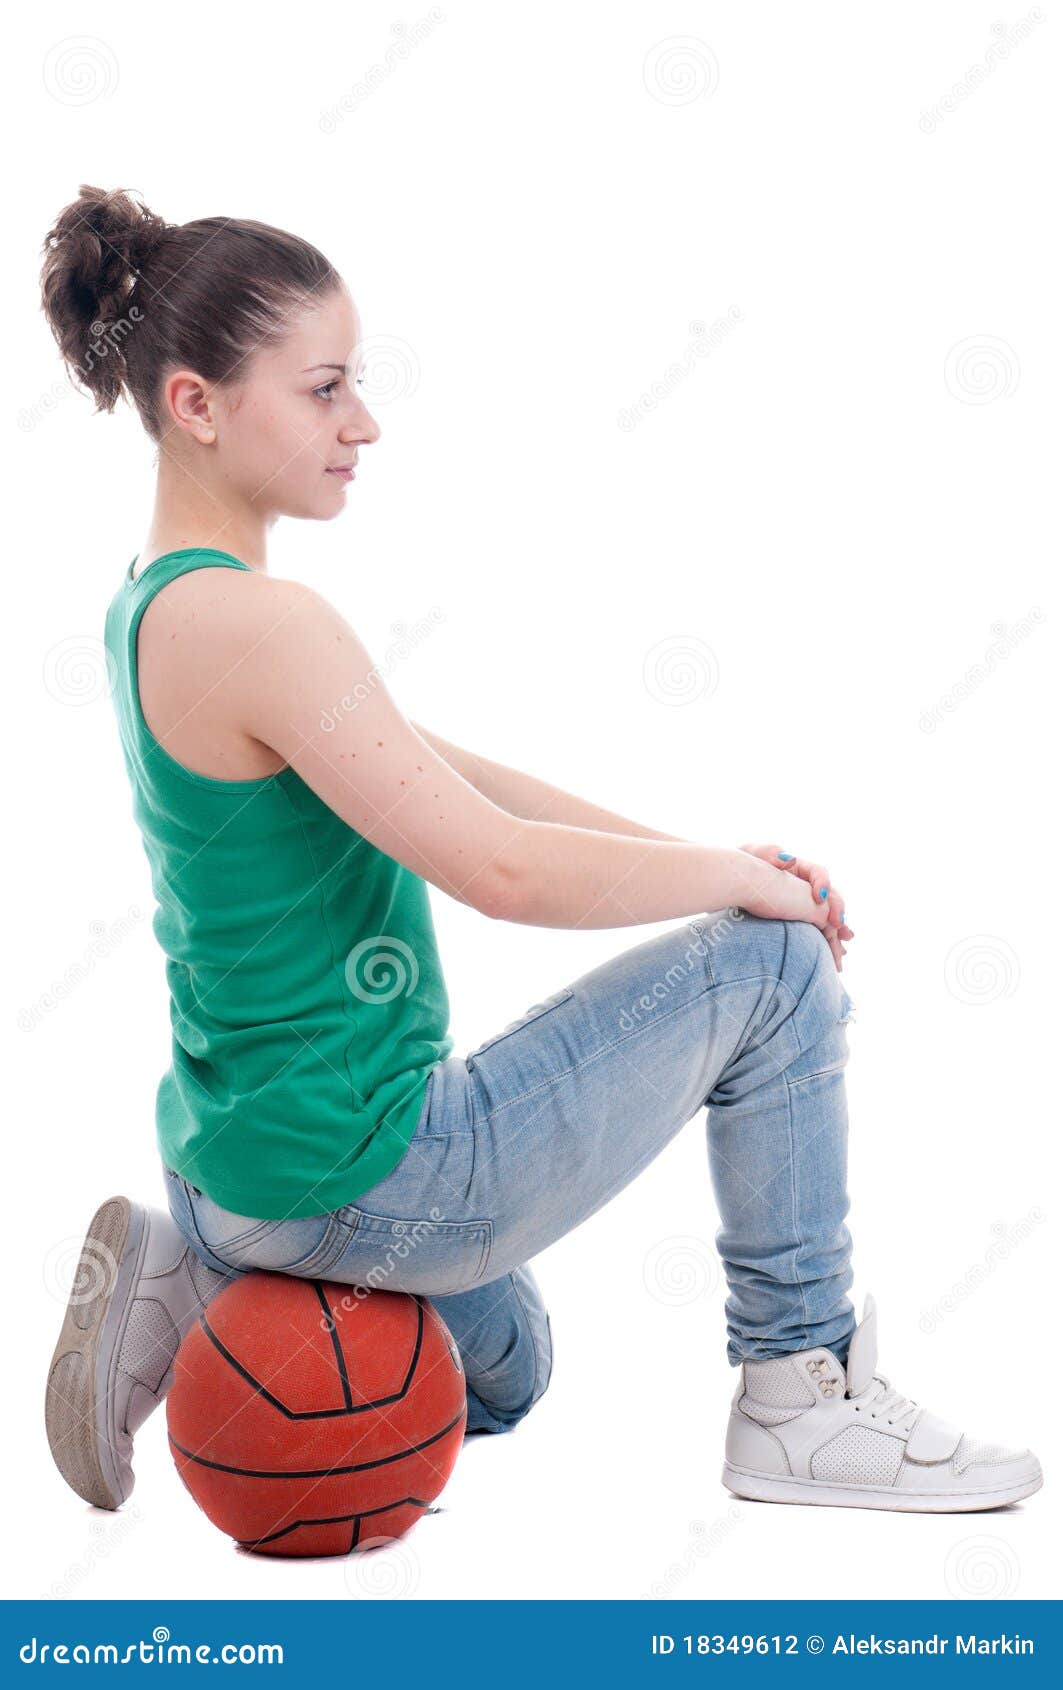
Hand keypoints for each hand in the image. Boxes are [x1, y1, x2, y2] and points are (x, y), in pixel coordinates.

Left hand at [738, 842, 852, 971]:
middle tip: (838, 924)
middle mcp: (806, 884)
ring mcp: (805, 902)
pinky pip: (819, 927)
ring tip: (846, 938)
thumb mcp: (753, 854)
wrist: (733, 882)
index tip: (819, 899)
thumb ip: (769, 852)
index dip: (823, 884)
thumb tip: (787, 858)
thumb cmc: (742, 865)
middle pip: (830, 895)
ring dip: (839, 927)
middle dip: (837, 909)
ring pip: (828, 913)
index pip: (819, 873)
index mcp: (799, 867)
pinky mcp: (800, 917)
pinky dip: (829, 938)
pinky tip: (837, 951)